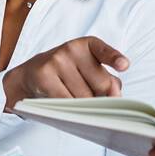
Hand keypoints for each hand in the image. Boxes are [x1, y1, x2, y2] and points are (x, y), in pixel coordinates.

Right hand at [2, 35, 128, 110]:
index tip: (124, 66)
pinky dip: (69, 110)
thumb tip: (115, 95)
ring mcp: (57, 61)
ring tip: (72, 98)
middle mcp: (72, 49)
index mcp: (87, 45)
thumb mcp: (88, 70)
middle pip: (101, 84)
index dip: (115, 59)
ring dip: (83, 106)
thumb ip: (108, 80)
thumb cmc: (67, 73)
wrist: (30, 75)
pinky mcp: (44, 75)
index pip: (104, 51)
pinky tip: (65, 108)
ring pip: (84, 97)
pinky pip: (66, 102)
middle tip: (88, 97)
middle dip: (100, 98)